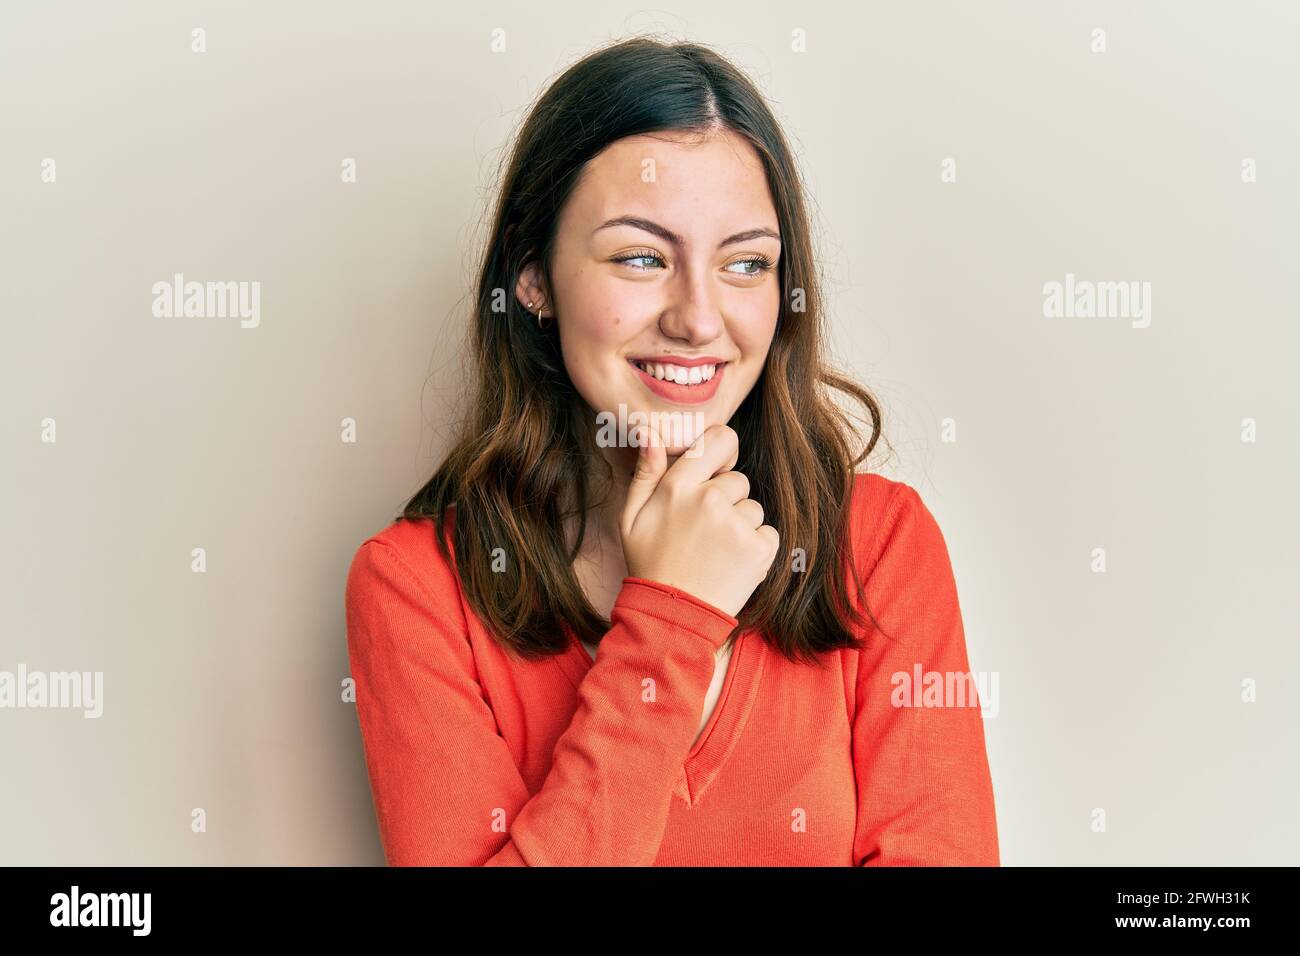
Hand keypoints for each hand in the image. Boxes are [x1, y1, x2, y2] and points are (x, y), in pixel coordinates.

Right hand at [619, 423, 779, 617]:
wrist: (672, 617)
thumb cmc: (650, 564)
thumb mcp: (631, 518)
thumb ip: (645, 474)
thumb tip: (651, 434)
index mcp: (679, 486)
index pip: (721, 439)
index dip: (723, 454)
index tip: (716, 473)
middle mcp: (710, 500)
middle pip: (738, 480)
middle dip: (725, 500)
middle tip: (702, 531)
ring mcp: (737, 525)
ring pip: (753, 509)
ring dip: (740, 526)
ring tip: (715, 551)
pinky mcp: (760, 550)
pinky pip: (768, 533)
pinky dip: (755, 547)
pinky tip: (731, 562)